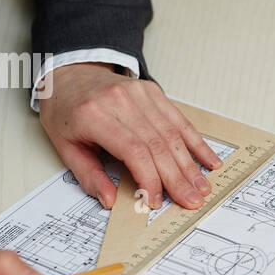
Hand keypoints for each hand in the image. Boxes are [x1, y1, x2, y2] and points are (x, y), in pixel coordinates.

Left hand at [38, 63, 221, 210]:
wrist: (70, 73)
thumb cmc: (66, 110)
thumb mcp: (65, 146)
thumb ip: (88, 176)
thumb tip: (109, 200)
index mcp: (95, 115)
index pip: (133, 151)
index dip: (150, 178)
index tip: (155, 200)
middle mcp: (121, 101)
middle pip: (158, 144)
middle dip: (177, 178)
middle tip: (191, 200)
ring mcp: (141, 94)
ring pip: (173, 134)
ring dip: (190, 165)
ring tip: (202, 188)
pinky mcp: (153, 92)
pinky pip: (179, 120)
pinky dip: (196, 142)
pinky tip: (209, 159)